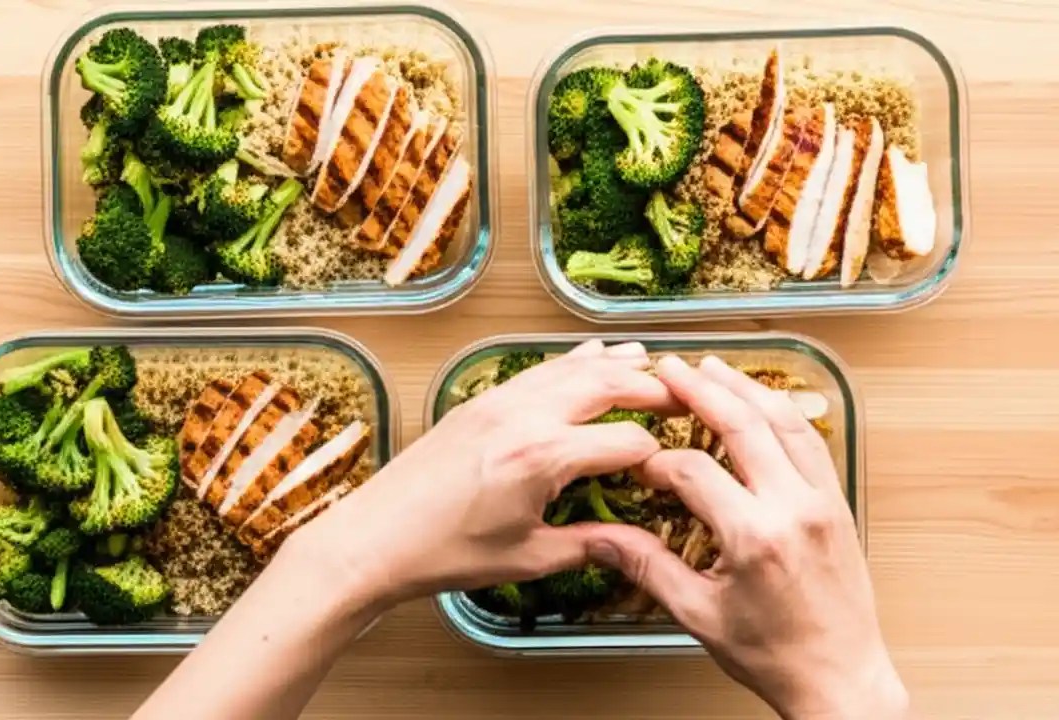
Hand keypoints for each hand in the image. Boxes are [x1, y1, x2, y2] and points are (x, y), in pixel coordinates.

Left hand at [283, 339, 677, 606]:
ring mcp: (499, 401)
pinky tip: (588, 358)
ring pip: (571, 367)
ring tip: (649, 360)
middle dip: (651, 386)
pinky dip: (571, 362)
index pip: (626, 441)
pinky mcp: (480, 401)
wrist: (373, 538)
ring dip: (613, 363)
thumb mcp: (528, 557)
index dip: (659, 453)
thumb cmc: (443, 553)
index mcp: (544, 458)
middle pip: (606, 384)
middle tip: (684, 393)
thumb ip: (589, 544)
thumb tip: (630, 541)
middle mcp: (525, 417)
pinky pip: (538, 370)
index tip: (676, 464)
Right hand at [586, 354, 907, 719]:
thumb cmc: (774, 655)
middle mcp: (793, 509)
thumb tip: (601, 539)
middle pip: (744, 425)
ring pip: (784, 422)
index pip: (694, 473)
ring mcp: (822, 501)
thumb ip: (647, 567)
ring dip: (746, 388)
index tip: (639, 465)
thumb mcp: (698, 615)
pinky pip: (811, 441)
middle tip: (671, 368)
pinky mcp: (837, 503)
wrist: (840, 680)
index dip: (658, 462)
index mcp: (754, 538)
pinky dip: (782, 412)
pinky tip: (761, 400)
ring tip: (712, 367)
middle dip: (702, 390)